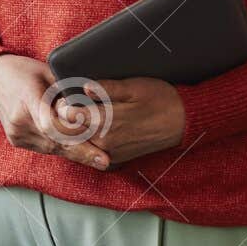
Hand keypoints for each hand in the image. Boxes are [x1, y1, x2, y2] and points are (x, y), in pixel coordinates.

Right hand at [0, 54, 109, 170]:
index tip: (95, 148)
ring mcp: (16, 134)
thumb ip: (69, 90)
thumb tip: (94, 103)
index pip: (52, 126)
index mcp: (28, 100)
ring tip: (97, 157)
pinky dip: (61, 148)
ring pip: (52, 149)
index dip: (75, 138)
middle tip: (104, 160)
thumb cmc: (25, 72)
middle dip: (82, 152)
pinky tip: (78, 150)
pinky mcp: (16, 140)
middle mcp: (19, 121)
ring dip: (74, 152)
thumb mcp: (49, 72)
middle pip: (55, 142)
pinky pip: (44, 148)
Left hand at [62, 77, 184, 167]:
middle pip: (68, 131)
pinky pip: (91, 149)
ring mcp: (110, 153)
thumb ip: (106, 89)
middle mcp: (104, 142)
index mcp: (105, 122)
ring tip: (80, 112)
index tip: (65, 93)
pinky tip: (90, 126)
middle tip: (67, 101)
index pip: (67, 115)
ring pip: (78, 142)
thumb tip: (84, 87)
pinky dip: (85, 139)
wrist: (183, 122)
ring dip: (73, 129)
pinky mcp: (116, 158)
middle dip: (63, 117)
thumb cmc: (160, 99)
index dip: (62, 102)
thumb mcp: (134, 87)